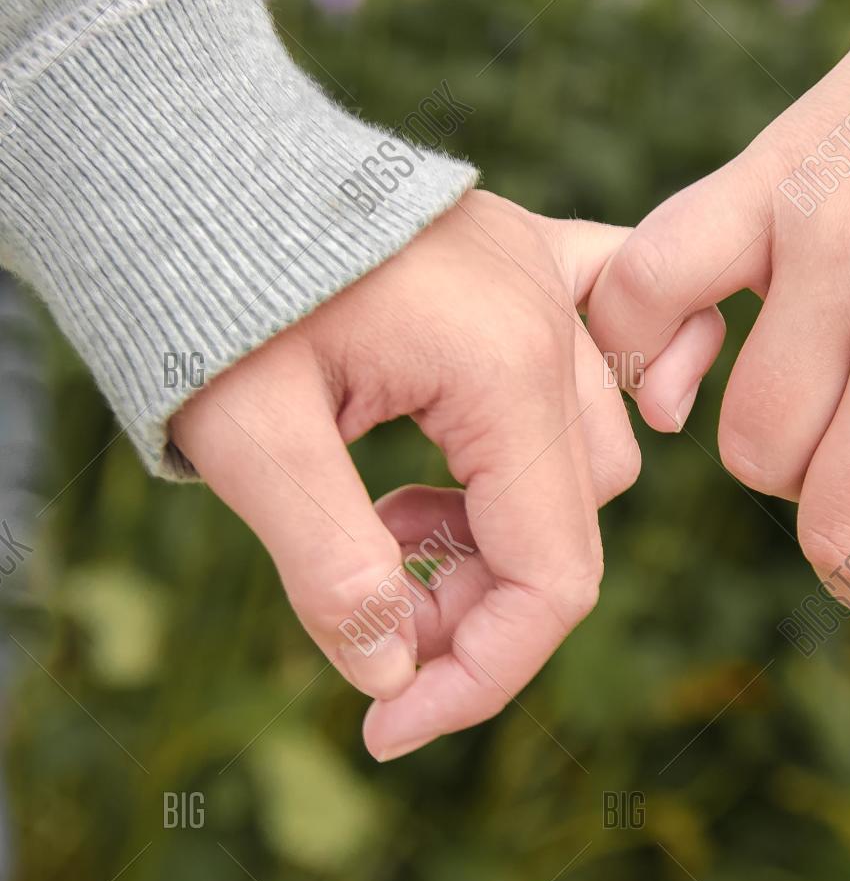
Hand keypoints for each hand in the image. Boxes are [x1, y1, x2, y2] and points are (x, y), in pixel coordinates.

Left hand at [173, 188, 642, 759]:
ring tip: (386, 513)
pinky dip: (622, 392)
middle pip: (571, 525)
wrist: (191, 152)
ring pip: (591, 458)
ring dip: (502, 522)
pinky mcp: (531, 259)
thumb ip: (330, 563)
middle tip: (367, 612)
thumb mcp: (244, 435)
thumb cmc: (204, 283)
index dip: (481, 674)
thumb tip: (392, 675)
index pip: (552, 572)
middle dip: (476, 604)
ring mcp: (550, 280)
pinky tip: (549, 441)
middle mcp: (553, 319)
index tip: (387, 727)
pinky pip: (627, 326)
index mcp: (502, 366)